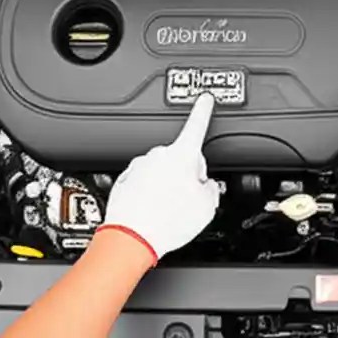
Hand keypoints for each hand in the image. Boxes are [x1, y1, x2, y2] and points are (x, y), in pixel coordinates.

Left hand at [99, 95, 219, 264]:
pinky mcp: (125, 180)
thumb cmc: (167, 222)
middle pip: (181, 158)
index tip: (205, 98)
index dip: (204, 110)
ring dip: (167, 186)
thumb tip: (208, 185)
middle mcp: (158, 155)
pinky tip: (154, 211)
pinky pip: (144, 184)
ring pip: (162, 172)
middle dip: (186, 174)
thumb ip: (212, 188)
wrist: (131, 238)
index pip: (197, 124)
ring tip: (168, 211)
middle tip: (187, 200)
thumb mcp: (207, 206)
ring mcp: (139, 167)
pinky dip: (150, 195)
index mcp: (182, 155)